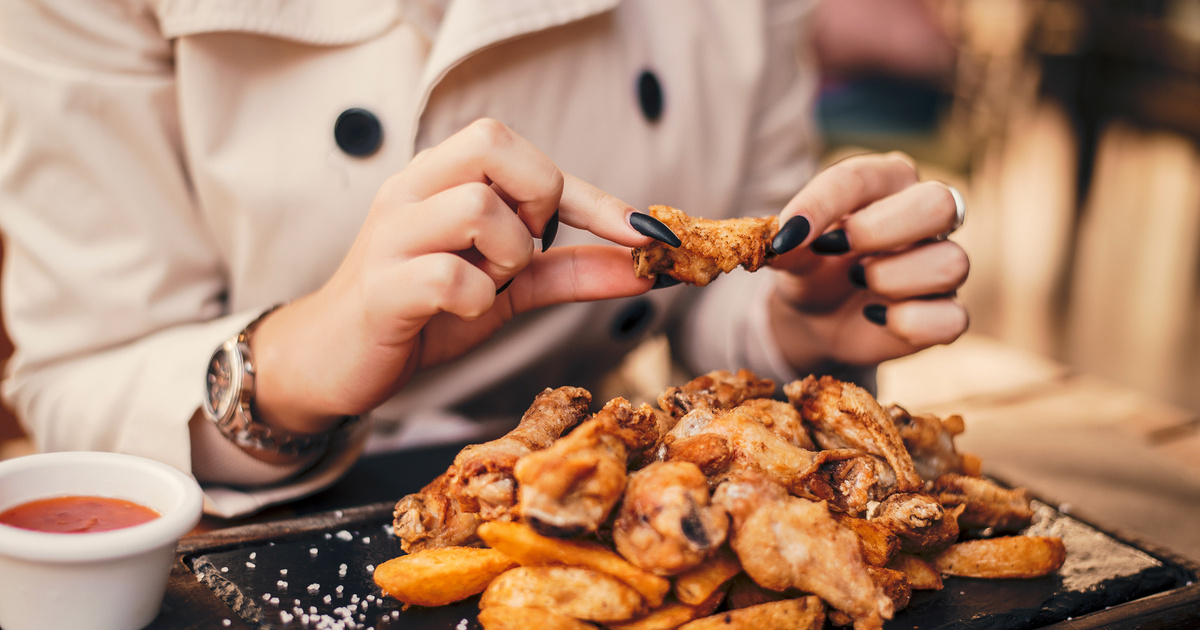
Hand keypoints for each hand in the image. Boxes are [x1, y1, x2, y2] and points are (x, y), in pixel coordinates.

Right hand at [249, 119, 655, 436]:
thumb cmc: (423, 310)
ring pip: (477, 208)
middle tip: (530, 250)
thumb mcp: (506, 286)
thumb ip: (570, 270)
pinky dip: (477, 299)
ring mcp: (390, 236)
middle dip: (539, 199)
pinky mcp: (379, 289)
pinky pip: (450, 276)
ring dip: (509, 256)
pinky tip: (463, 313)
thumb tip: (647, 268)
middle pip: (491, 144)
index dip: (593, 195)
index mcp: (440, 177)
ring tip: (490, 286)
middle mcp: (411, 191)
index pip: (521, 152)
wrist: (335, 362)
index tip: (646, 233)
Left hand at [765, 152, 968, 369]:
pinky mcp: (945, 311)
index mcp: (885, 183)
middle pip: (940, 203)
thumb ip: (785, 243)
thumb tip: (778, 241)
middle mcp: (924, 216)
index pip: (862, 177)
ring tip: (857, 281)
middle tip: (837, 250)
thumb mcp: (790, 253)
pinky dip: (908, 322)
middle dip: (880, 231)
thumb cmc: (812, 266)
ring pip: (951, 263)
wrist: (817, 317)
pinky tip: (874, 316)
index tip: (788, 235)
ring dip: (892, 279)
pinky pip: (952, 318)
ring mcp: (940, 263)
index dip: (822, 204)